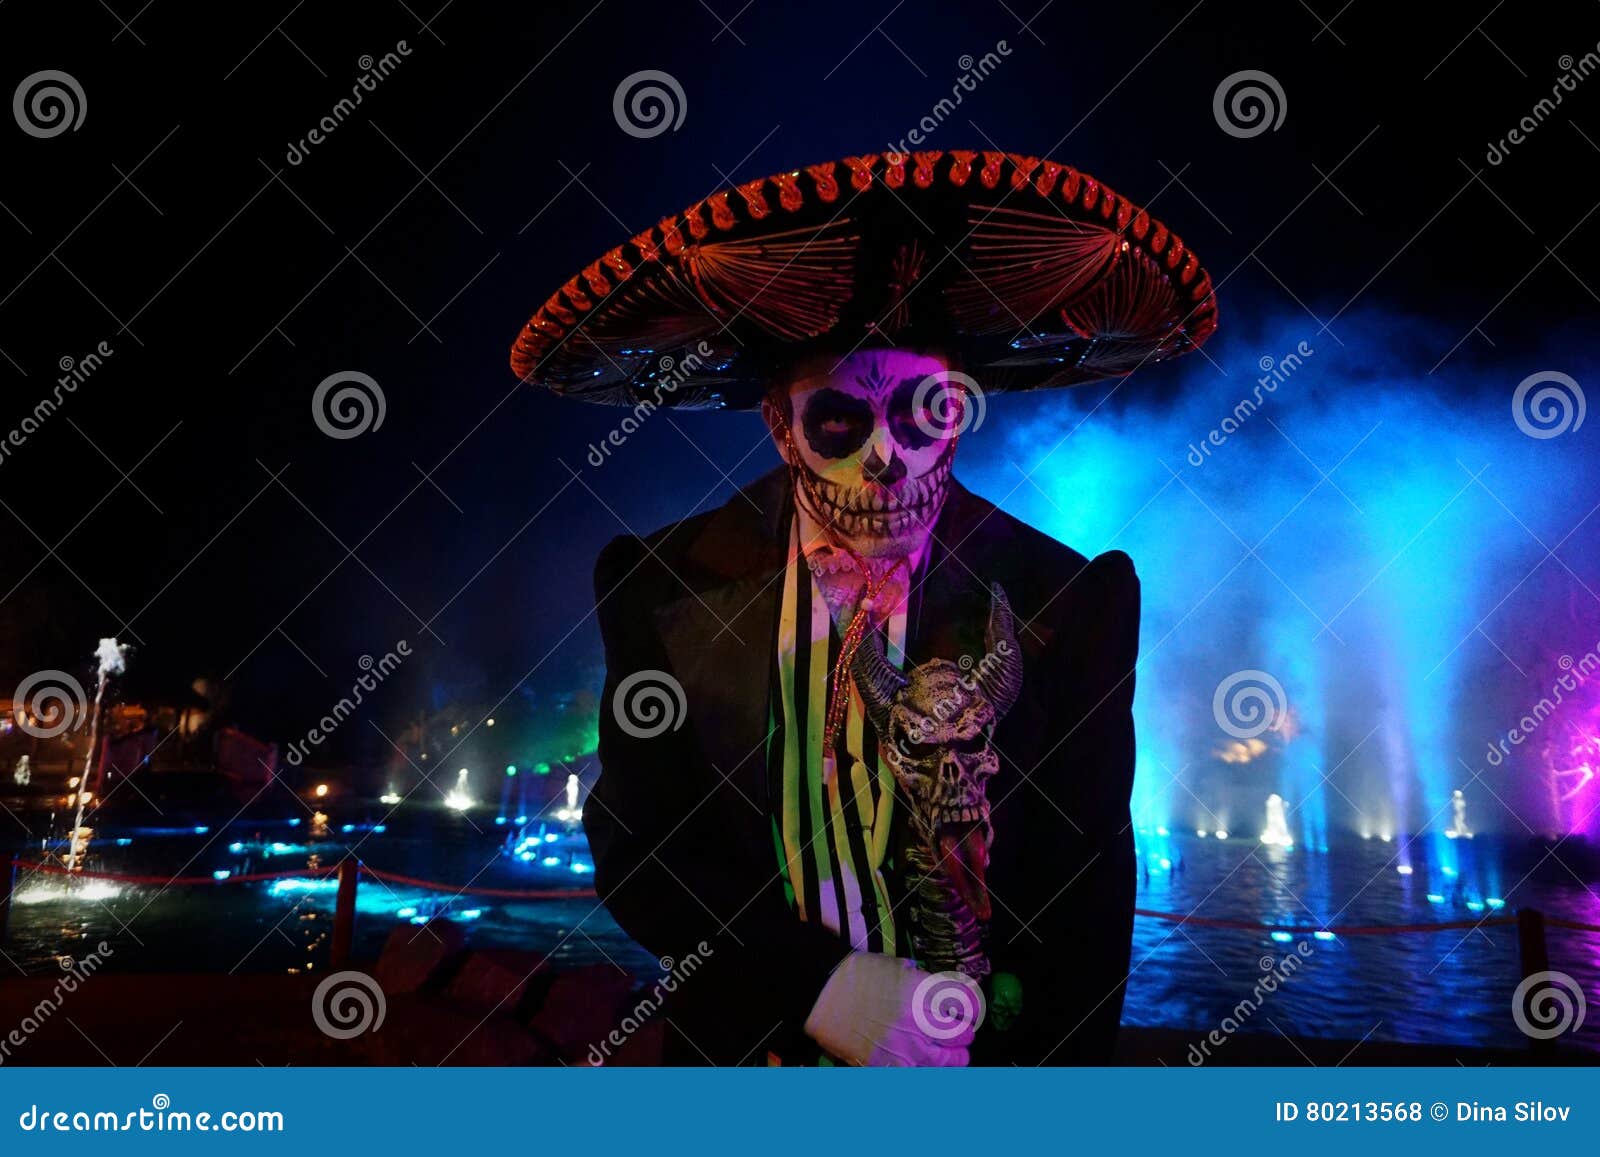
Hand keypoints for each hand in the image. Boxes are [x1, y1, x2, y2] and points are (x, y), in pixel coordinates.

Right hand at [803, 952, 977, 1065]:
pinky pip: (919, 1076)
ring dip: (954, 1060)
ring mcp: (905, 1047)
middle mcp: (920, 1020)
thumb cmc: (855, 974)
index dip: (973, 1008)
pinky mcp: (889, 1066)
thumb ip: (920, 980)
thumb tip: (935, 989)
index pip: (966, 1003)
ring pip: (946, 1062)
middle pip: (960, 1035)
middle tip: (962, 1036)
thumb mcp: (895, 966)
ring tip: (955, 1059)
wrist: (821, 993)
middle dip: (964, 1036)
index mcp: (923, 990)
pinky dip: (927, 1074)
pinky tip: (926, 1069)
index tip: (970, 1011)